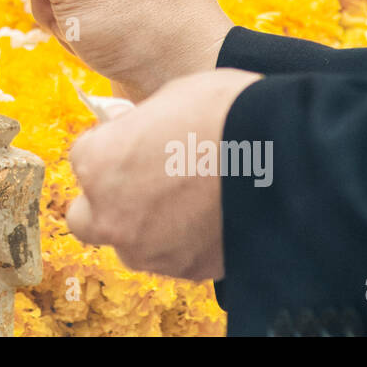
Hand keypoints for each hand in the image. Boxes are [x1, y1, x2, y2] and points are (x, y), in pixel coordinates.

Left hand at [66, 68, 261, 280]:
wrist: (283, 155)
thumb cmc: (224, 112)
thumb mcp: (167, 98)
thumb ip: (137, 125)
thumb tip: (139, 132)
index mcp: (98, 163)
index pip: (83, 158)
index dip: (110, 146)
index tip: (134, 141)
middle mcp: (111, 214)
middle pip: (86, 216)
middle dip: (106, 200)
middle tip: (140, 180)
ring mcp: (147, 248)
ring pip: (129, 242)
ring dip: (143, 224)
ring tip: (184, 199)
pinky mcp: (185, 268)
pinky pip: (170, 256)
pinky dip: (180, 241)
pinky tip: (208, 216)